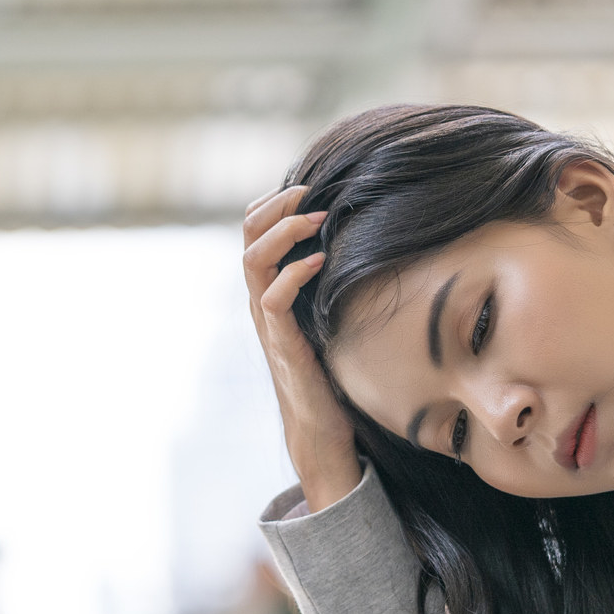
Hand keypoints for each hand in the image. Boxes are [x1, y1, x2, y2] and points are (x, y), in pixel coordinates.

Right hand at [243, 186, 360, 512]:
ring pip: (252, 261)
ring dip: (284, 232)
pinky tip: (319, 263)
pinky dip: (293, 275)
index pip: (255, 230)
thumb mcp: (329, 314)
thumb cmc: (331, 369)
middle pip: (247, 235)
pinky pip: (273, 300)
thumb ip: (332, 284)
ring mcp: (269, 322)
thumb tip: (366, 244)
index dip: (275, 202)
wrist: (321, 426)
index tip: (310, 187)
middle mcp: (262, 301)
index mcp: (271, 288)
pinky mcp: (283, 344)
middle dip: (277, 206)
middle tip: (311, 193)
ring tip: (316, 219)